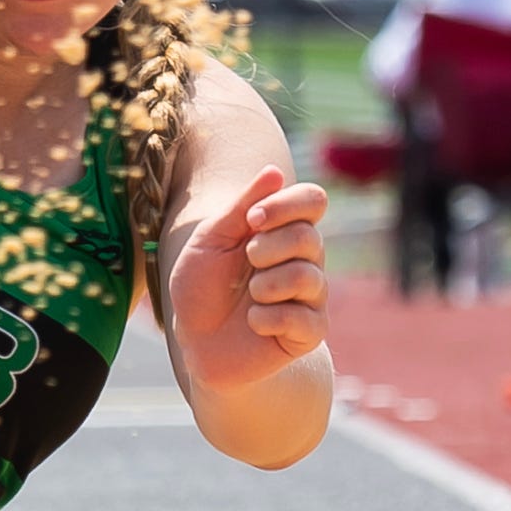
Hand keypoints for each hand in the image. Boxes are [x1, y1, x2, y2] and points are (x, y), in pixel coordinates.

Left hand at [167, 164, 329, 387]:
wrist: (196, 339)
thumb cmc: (203, 285)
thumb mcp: (211, 240)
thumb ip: (241, 207)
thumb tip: (274, 170)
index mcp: (285, 230)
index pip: (313, 199)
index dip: (286, 204)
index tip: (251, 220)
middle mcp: (307, 259)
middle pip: (309, 237)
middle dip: (265, 249)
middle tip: (246, 263)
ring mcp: (312, 296)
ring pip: (307, 277)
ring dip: (264, 286)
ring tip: (249, 295)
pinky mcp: (310, 331)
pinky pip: (301, 318)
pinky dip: (265, 319)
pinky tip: (254, 323)